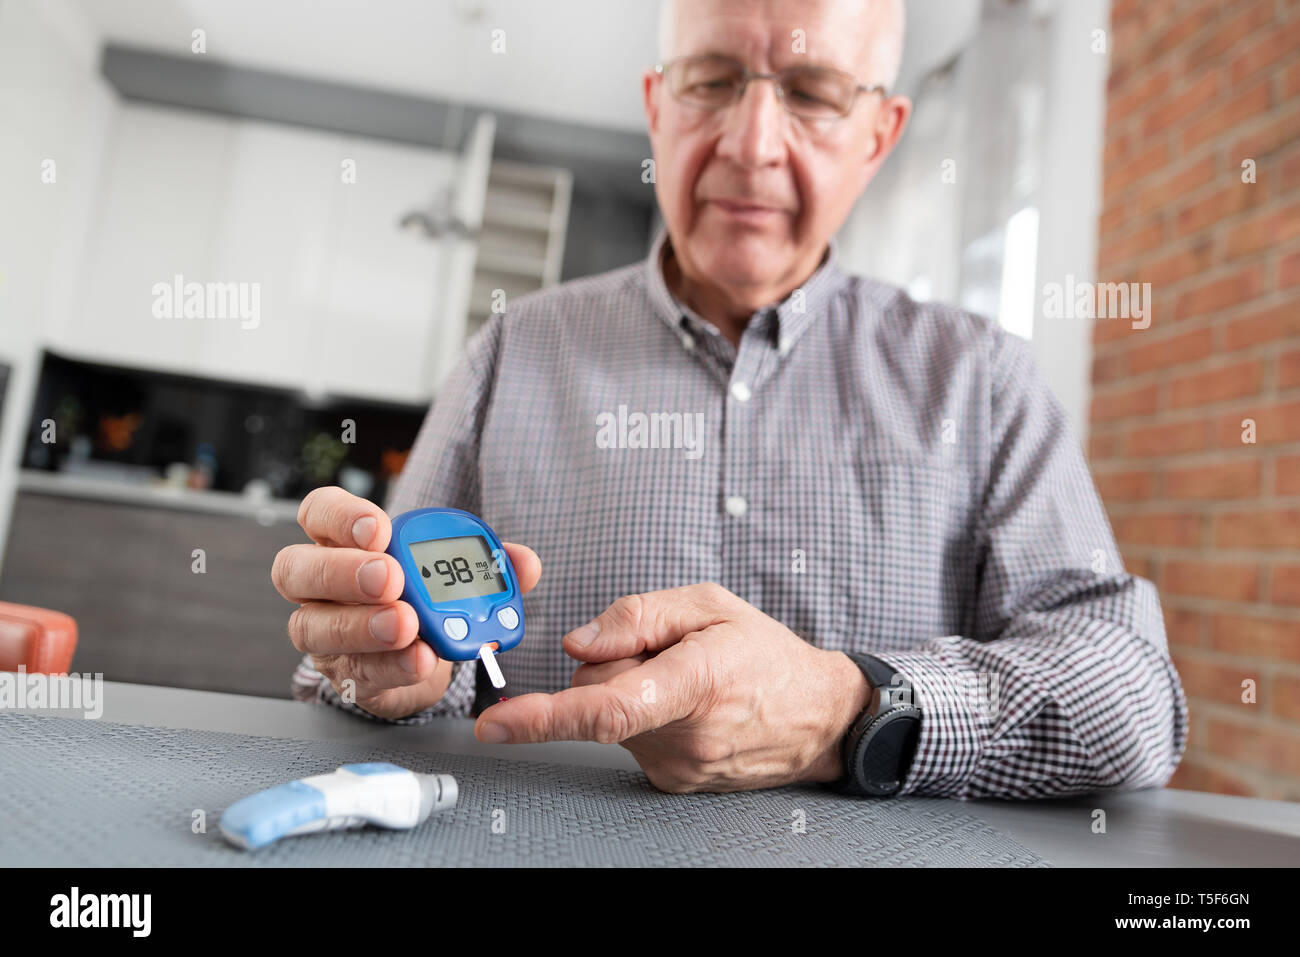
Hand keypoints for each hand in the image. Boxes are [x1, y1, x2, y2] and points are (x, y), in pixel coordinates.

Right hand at [271, 486, 540, 719]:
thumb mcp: (457, 575)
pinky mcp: (343, 675)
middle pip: (297, 569)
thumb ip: (489, 564)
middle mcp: (319, 585)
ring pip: (314, 626)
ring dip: (364, 626)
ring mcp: (323, 631)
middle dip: (344, 572)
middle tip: (391, 579)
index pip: (319, 512)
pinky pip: (356, 671)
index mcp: (344, 542)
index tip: (379, 529)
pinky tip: (421, 660)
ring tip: (406, 626)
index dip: (342, 517)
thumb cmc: (425, 600)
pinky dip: (393, 666)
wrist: (420, 659)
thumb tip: (525, 562)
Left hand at [474, 583, 871, 791]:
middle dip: (611, 666)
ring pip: (610, 719)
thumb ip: (638, 616)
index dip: (543, 717)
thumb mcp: (710, 605)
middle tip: (665, 652)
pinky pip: (628, 738)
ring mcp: (677, 766)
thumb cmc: (766, 655)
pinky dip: (644, 717)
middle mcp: (683, 736)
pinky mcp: (672, 781)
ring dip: (632, 693)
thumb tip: (578, 644)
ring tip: (688, 682)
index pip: (607, 707)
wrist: (818, 717)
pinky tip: (688, 708)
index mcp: (694, 683)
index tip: (496, 725)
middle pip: (597, 695)